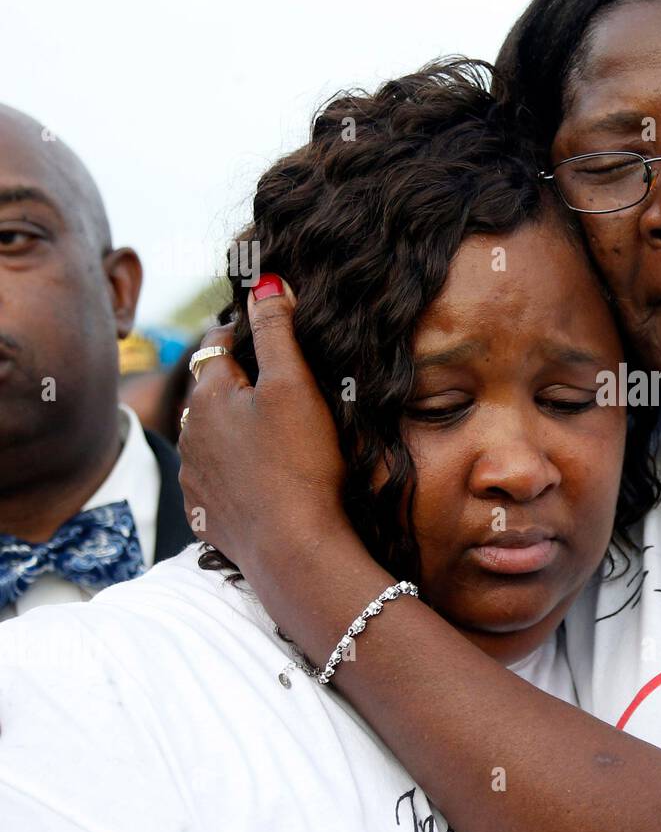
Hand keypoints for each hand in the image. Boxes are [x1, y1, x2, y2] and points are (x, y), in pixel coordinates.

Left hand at [178, 275, 348, 578]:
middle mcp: (189, 431)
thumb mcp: (296, 387)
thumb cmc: (301, 464)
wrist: (294, 549)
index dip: (245, 333)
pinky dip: (233, 472)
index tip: (271, 334)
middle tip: (282, 390)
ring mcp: (194, 475)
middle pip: (212, 391)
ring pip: (210, 435)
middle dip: (239, 384)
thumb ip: (277, 331)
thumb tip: (266, 282)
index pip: (219, 342)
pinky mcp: (205, 512)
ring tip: (275, 439)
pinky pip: (215, 478)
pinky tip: (261, 480)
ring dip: (234, 430)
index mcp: (208, 394)